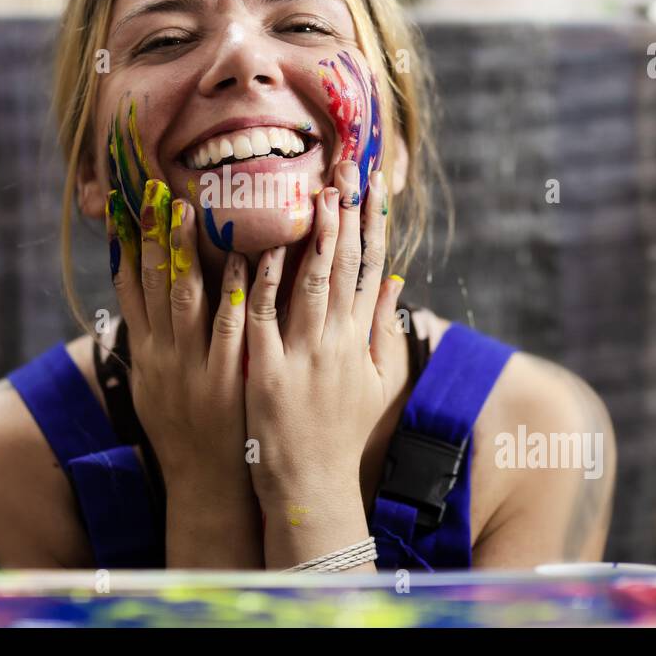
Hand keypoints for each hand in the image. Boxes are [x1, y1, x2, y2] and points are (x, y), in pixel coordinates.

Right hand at [106, 179, 250, 496]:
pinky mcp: (227, 379)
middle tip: (155, 194)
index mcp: (146, 355)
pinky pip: (232, 327)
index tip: (125, 209)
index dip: (126, 248)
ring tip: (189, 210)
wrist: (204, 486)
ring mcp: (194, 367)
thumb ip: (152, 345)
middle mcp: (163, 356)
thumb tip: (141, 304)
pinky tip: (244, 260)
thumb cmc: (184, 435)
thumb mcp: (155, 390)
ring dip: (185, 253)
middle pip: (152, 287)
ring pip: (186, 299)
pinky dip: (236, 291)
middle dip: (152, 238)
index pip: (130, 291)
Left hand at [243, 161, 406, 512]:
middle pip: (342, 267)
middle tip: (345, 170)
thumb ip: (384, 328)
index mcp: (359, 340)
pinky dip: (260, 285)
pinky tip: (258, 251)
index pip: (370, 269)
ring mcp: (302, 356)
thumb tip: (397, 279)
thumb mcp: (378, 380)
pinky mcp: (267, 373)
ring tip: (314, 195)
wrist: (311, 485)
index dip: (372, 224)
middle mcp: (335, 342)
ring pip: (307, 285)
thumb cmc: (343, 431)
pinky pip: (261, 320)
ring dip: (310, 238)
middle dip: (346, 215)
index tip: (372, 184)